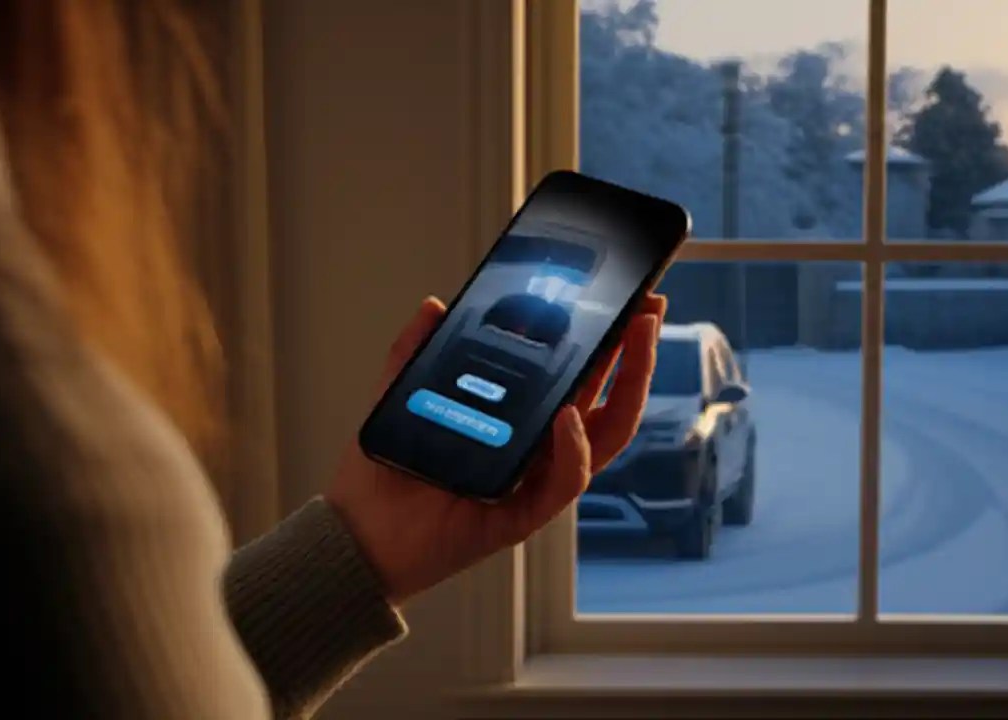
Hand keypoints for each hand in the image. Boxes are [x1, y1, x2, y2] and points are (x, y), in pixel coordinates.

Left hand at [325, 293, 665, 604]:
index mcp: (521, 421)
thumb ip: (416, 352)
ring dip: (628, 389)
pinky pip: (564, 484)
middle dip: (637, 354)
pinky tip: (570, 418)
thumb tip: (433, 305)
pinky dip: (573, 450)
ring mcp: (536, 482)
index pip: (581, 376)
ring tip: (634, 341)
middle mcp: (539, 450)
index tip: (630, 299)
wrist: (357, 535)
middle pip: (608, 401)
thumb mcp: (400, 398)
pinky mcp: (522, 516)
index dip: (609, 341)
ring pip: (604, 438)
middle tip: (650, 309)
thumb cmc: (385, 475)